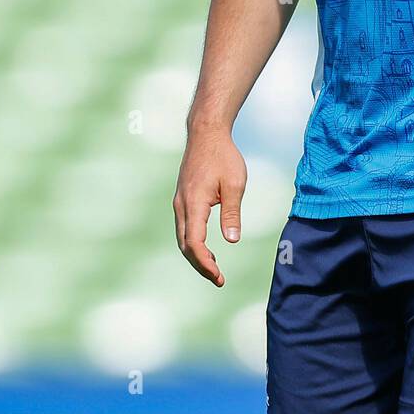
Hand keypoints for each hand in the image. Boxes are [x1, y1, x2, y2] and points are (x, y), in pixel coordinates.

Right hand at [173, 127, 247, 285]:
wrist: (206, 134)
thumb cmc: (223, 156)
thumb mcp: (234, 184)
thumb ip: (231, 212)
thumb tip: (232, 239)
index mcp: (194, 203)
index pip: (195, 243)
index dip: (205, 263)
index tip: (219, 277)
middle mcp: (182, 206)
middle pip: (185, 245)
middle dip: (200, 266)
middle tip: (219, 279)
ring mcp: (180, 202)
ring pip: (183, 238)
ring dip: (196, 256)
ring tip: (215, 269)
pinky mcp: (182, 200)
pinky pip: (185, 228)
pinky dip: (194, 244)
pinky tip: (208, 250)